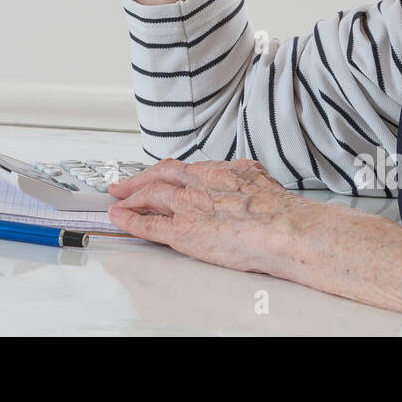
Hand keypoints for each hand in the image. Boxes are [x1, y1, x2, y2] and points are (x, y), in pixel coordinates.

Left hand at [106, 158, 302, 274]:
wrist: (285, 228)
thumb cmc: (281, 211)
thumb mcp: (259, 180)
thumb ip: (244, 178)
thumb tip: (247, 178)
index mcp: (218, 171)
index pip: (181, 169)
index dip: (162, 173)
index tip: (154, 176)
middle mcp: (199, 183)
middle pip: (159, 176)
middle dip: (137, 180)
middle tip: (121, 185)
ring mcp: (189, 205)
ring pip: (149, 196)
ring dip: (129, 198)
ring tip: (116, 202)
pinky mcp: (184, 231)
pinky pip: (148, 224)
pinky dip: (129, 220)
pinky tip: (118, 219)